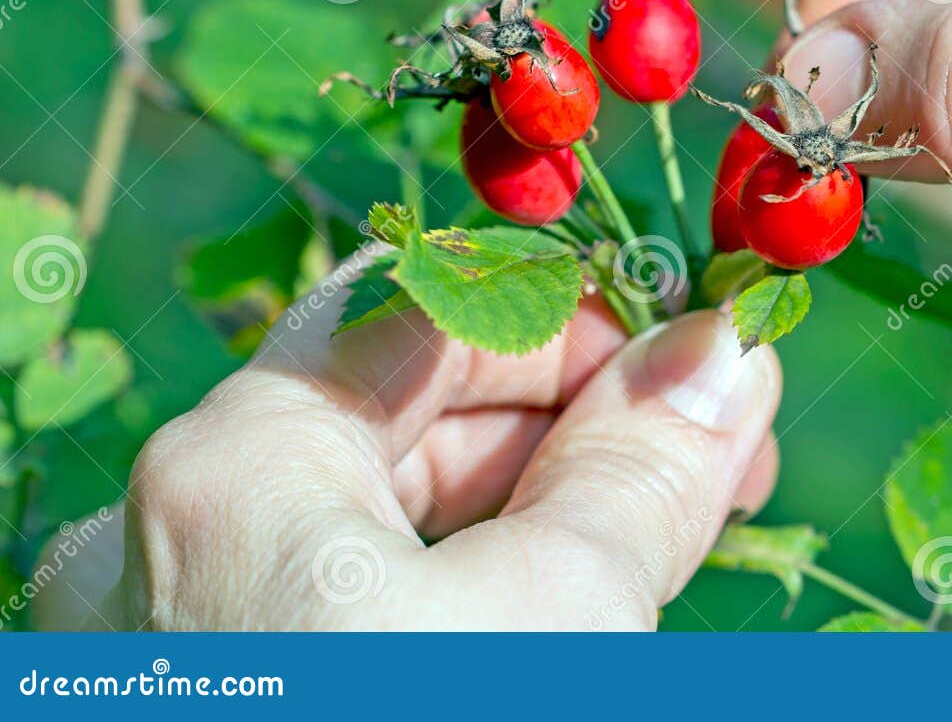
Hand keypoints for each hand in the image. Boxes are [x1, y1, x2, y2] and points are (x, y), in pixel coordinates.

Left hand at [32, 274, 780, 629]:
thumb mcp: (561, 618)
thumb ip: (644, 471)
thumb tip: (728, 356)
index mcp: (234, 465)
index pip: (434, 313)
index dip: (586, 324)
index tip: (704, 362)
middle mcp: (177, 534)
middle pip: (414, 410)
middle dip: (582, 419)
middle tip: (721, 450)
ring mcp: (194, 631)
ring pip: (395, 511)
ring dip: (547, 503)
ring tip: (677, 526)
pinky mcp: (229, 691)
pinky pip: (366, 598)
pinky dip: (480, 585)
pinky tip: (581, 599)